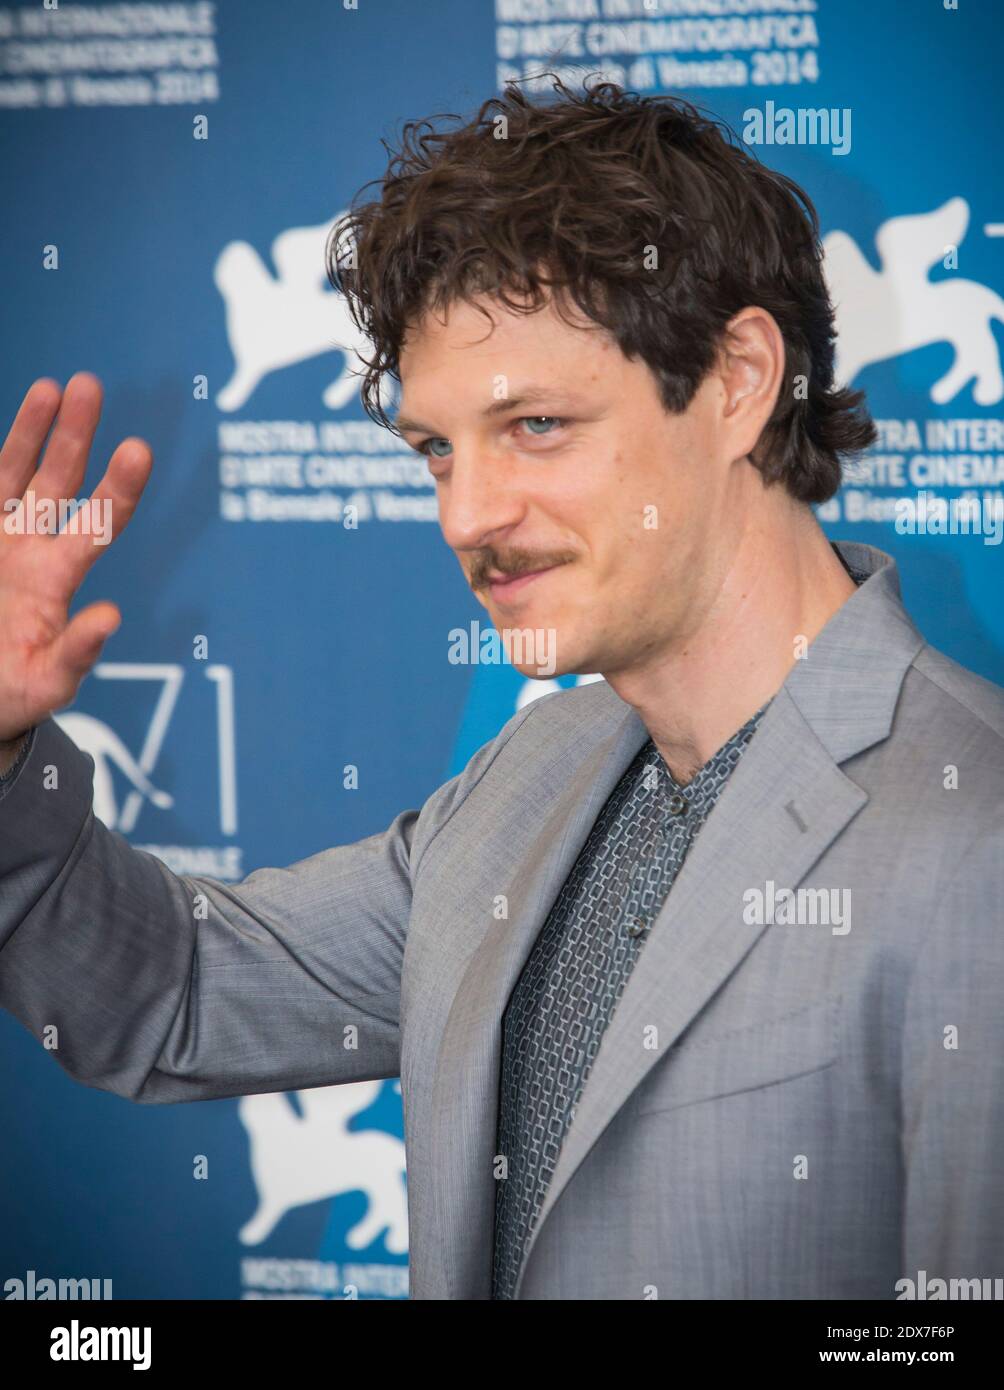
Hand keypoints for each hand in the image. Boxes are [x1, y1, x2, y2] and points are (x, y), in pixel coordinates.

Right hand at [0, 373, 151, 742]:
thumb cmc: (12, 694)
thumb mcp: (45, 684)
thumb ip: (77, 654)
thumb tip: (112, 616)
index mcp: (58, 578)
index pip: (97, 524)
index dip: (119, 488)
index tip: (137, 449)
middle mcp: (31, 548)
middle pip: (59, 480)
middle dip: (75, 433)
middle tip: (90, 385)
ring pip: (15, 472)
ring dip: (31, 429)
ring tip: (53, 386)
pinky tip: (4, 428)